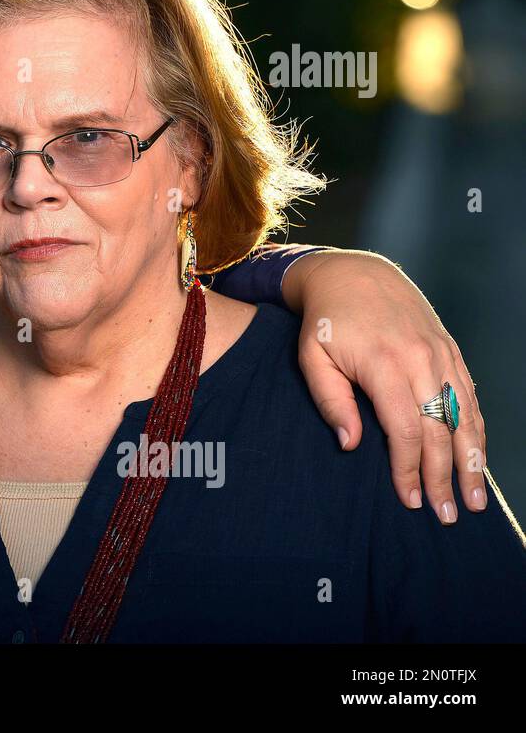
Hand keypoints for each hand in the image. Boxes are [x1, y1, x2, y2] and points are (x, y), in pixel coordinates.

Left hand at [283, 250, 484, 522]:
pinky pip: (470, 394)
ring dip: (473, 459)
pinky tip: (477, 455)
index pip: (406, 430)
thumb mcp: (312, 358)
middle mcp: (420, 360)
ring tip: (475, 497)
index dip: (410, 470)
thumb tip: (350, 445)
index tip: (410, 501)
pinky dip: (476, 427)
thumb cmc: (325, 321)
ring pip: (466, 415)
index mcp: (384, 365)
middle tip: (449, 515)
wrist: (352, 273)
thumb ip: (329, 401)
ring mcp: (440, 353)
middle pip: (440, 431)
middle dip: (445, 477)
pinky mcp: (450, 349)